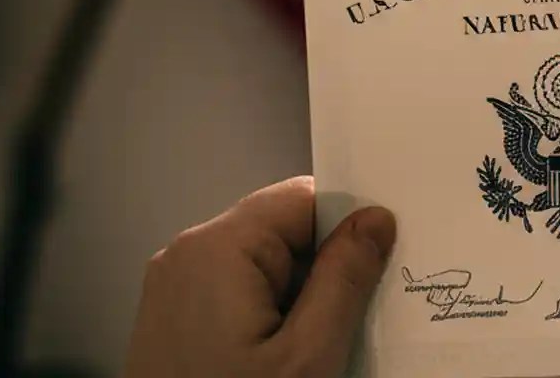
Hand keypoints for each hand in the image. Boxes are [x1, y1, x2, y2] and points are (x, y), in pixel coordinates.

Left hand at [123, 177, 395, 377]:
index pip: (302, 198)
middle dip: (328, 267)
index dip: (348, 223)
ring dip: (304, 298)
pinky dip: (274, 317)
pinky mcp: (174, 320)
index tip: (385, 257)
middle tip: (362, 314)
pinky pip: (238, 294)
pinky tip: (290, 360)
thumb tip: (374, 219)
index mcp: (217, 248)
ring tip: (324, 347)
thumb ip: (344, 279)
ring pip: (265, 266)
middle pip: (284, 232)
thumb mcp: (308, 357)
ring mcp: (175, 288)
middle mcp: (188, 255)